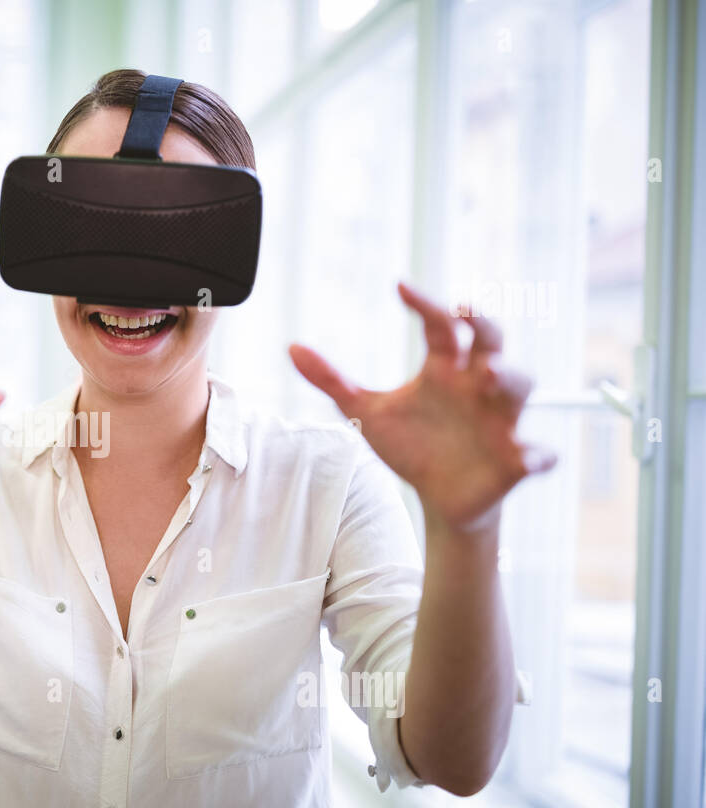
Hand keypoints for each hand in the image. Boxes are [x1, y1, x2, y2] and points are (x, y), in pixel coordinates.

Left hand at [288, 282, 556, 532]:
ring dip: (512, 377)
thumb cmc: (412, 446)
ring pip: (521, 386)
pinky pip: (538, 453)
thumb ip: (332, 380)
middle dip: (485, 324)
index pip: (440, 326)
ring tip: (491, 375)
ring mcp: (500, 420)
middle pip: (492, 342)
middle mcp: (478, 386)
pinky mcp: (514, 459)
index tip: (400, 285)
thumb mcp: (367, 412)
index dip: (425, 303)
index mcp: (445, 369)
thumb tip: (291, 347)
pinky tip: (530, 458)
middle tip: (466, 312)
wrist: (438, 497)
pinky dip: (540, 454)